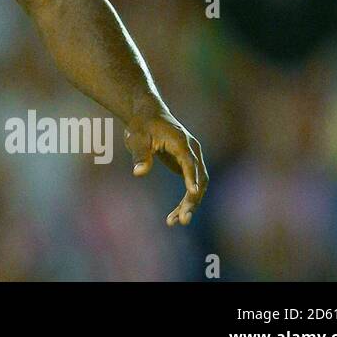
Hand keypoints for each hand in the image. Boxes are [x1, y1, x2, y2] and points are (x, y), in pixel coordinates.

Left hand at [125, 110, 208, 226]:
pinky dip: (186, 200)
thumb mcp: (137, 138)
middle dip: (192, 199)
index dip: (191, 176)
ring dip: (190, 203)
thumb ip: (140, 155)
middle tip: (181, 219)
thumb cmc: (141, 125)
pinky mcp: (189, 165)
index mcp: (180, 141)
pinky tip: (173, 215)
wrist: (148, 114)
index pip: (188, 161)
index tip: (191, 192)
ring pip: (199, 184)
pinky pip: (193, 185)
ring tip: (174, 221)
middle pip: (199, 177)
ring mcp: (193, 157)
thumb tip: (139, 173)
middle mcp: (192, 150)